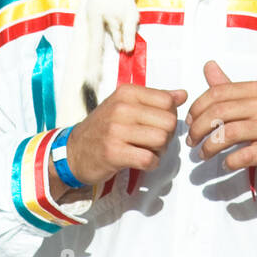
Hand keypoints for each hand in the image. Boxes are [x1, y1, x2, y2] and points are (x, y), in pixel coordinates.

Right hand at [57, 84, 187, 194]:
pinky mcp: (114, 153)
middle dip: (167, 135)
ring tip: (147, 150)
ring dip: (160, 150)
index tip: (158, 124)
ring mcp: (116, 130)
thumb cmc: (104, 127)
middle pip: (168, 121)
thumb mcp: (126, 105)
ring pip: (161, 139)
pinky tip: (142, 161)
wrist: (74, 151)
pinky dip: (151, 164)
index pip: (167, 101)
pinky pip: (149, 159)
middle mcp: (121, 108)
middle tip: (154, 141)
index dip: (170, 116)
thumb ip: (155, 99)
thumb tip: (182, 94)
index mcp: (126, 92)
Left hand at [184, 61, 256, 191]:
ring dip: (209, 147)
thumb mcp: (252, 101)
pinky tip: (224, 164)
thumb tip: (208, 66)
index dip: (196, 108)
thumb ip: (228, 87)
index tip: (189, 122)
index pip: (217, 93)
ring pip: (228, 134)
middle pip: (218, 113)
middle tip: (191, 141)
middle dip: (198, 128)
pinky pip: (243, 155)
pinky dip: (229, 161)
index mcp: (256, 90)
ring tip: (202, 154)